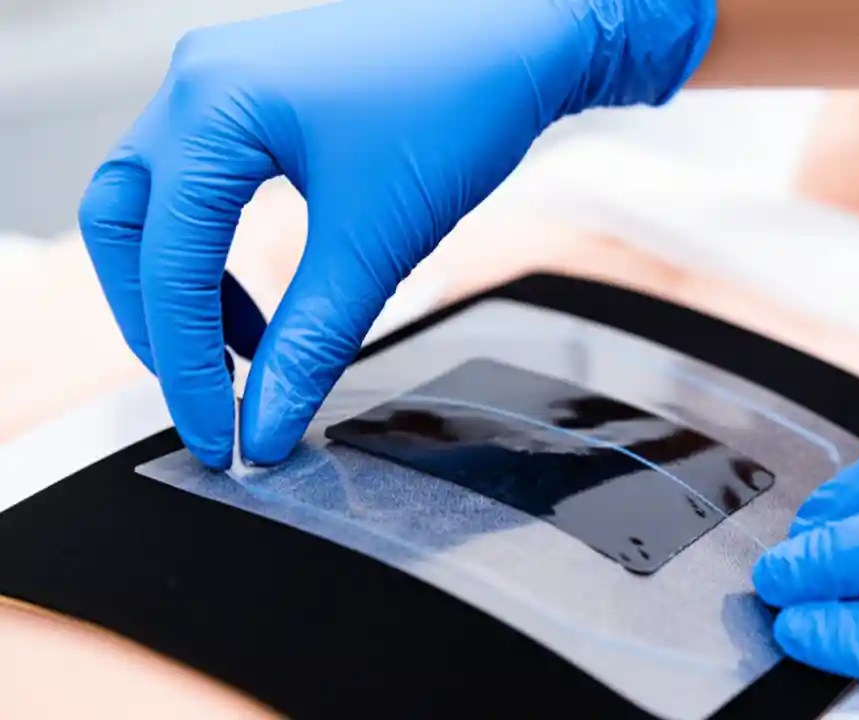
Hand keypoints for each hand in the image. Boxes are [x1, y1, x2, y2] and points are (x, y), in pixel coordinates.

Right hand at [77, 0, 711, 467]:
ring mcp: (224, 81)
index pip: (168, 263)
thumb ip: (314, 338)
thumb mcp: (380, 238)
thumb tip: (271, 421)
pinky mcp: (258, 95)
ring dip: (185, 287)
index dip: (184, 365)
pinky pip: (204, 184)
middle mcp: (199, 83)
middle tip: (202, 394)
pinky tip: (262, 298)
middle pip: (127, 227)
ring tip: (240, 352)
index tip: (216, 434)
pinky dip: (218, 250)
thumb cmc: (463, 99)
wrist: (527, 33)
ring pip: (157, 204)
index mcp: (213, 108)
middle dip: (156, 321)